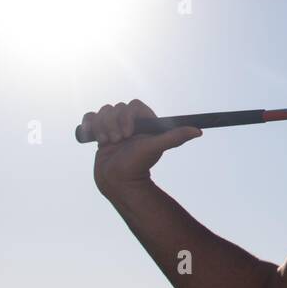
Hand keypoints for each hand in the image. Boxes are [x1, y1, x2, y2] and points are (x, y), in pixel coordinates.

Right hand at [80, 100, 200, 196]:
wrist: (117, 182)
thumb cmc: (138, 165)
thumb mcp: (155, 148)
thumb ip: (175, 137)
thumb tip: (198, 131)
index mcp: (143, 122)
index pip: (133, 105)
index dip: (127, 116)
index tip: (128, 134)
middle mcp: (129, 123)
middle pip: (115, 108)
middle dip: (113, 125)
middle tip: (118, 142)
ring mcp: (113, 127)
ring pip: (102, 112)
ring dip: (102, 127)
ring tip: (108, 144)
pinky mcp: (99, 133)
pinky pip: (90, 117)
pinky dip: (88, 124)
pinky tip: (92, 136)